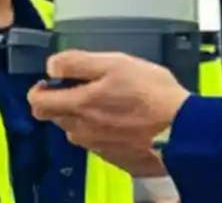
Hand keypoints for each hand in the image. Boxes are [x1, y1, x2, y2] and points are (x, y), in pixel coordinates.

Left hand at [28, 51, 188, 176]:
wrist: (184, 130)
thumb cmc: (153, 95)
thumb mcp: (115, 63)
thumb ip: (77, 63)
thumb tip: (52, 65)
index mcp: (79, 105)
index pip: (37, 103)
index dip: (39, 89)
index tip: (53, 81)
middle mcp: (83, 131)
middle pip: (54, 117)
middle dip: (60, 102)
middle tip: (81, 89)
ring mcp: (98, 147)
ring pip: (76, 131)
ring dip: (82, 117)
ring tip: (108, 103)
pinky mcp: (115, 158)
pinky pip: (97, 143)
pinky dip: (101, 131)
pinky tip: (122, 121)